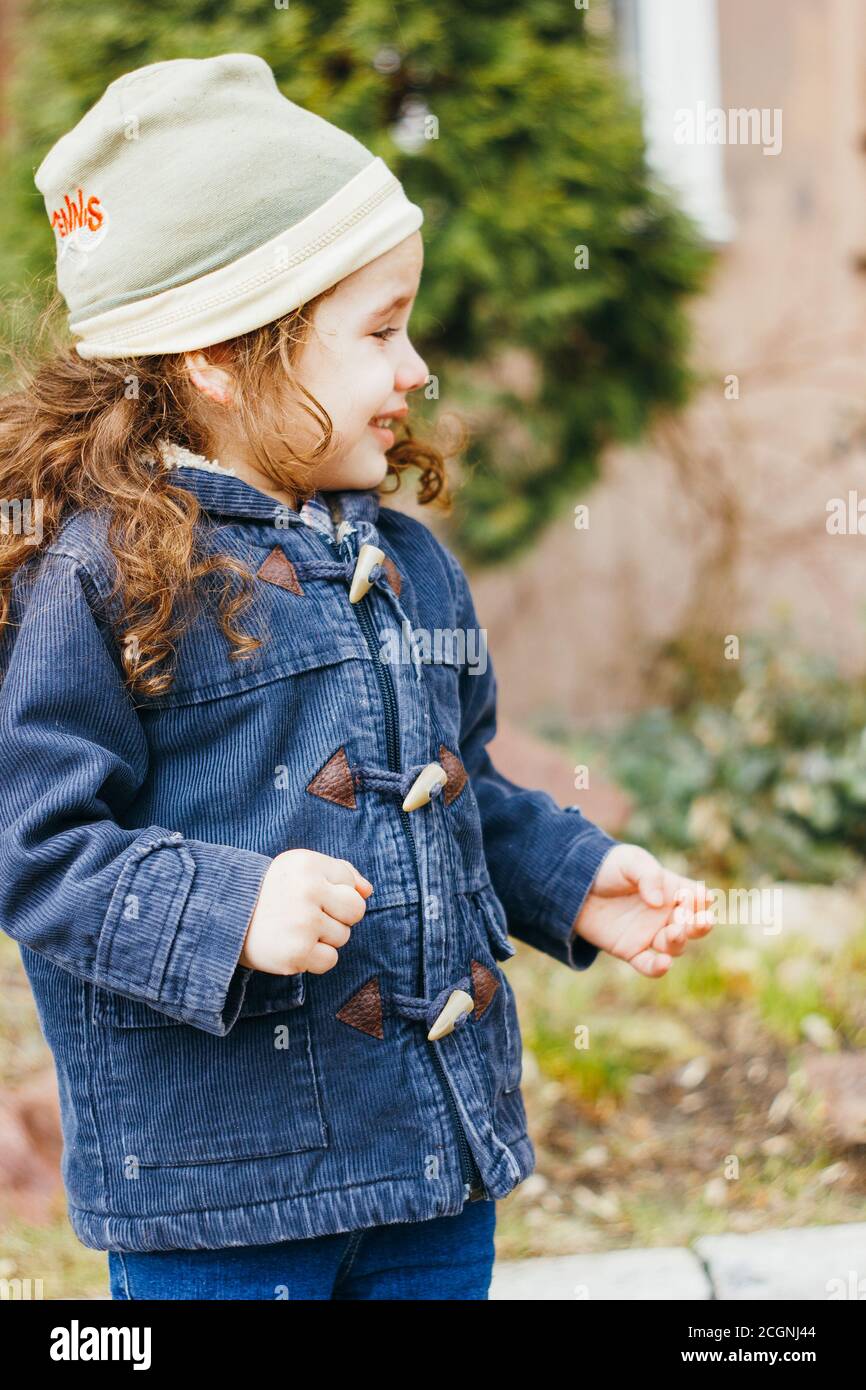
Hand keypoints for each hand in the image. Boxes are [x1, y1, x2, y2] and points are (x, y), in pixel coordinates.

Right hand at [239, 849, 373, 975]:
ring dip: (324, 938)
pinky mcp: (297, 953)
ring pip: (343, 937)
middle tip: (309, 916)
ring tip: (295, 930)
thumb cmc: (272, 892)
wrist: (226, 919)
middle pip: (355, 911)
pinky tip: (295, 947)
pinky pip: (330, 960)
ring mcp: (302, 923)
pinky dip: (316, 959)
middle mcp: (307, 890)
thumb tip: (368, 891)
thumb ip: (340, 872)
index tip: (307, 894)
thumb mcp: (301, 869)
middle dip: (339, 917)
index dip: (332, 892)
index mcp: (308, 863)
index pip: (350, 884)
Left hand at [573, 843, 712, 978]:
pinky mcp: (631, 951)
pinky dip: (658, 968)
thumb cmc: (608, 867)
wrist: (575, 884)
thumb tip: (659, 903)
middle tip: (699, 920)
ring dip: (678, 941)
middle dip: (701, 926)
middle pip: (694, 927)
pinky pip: (649, 965)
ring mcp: (650, 934)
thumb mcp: (630, 861)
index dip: (703, 901)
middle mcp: (666, 915)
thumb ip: (648, 876)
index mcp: (673, 890)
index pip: (698, 899)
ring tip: (674, 931)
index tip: (701, 898)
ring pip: (675, 946)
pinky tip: (663, 963)